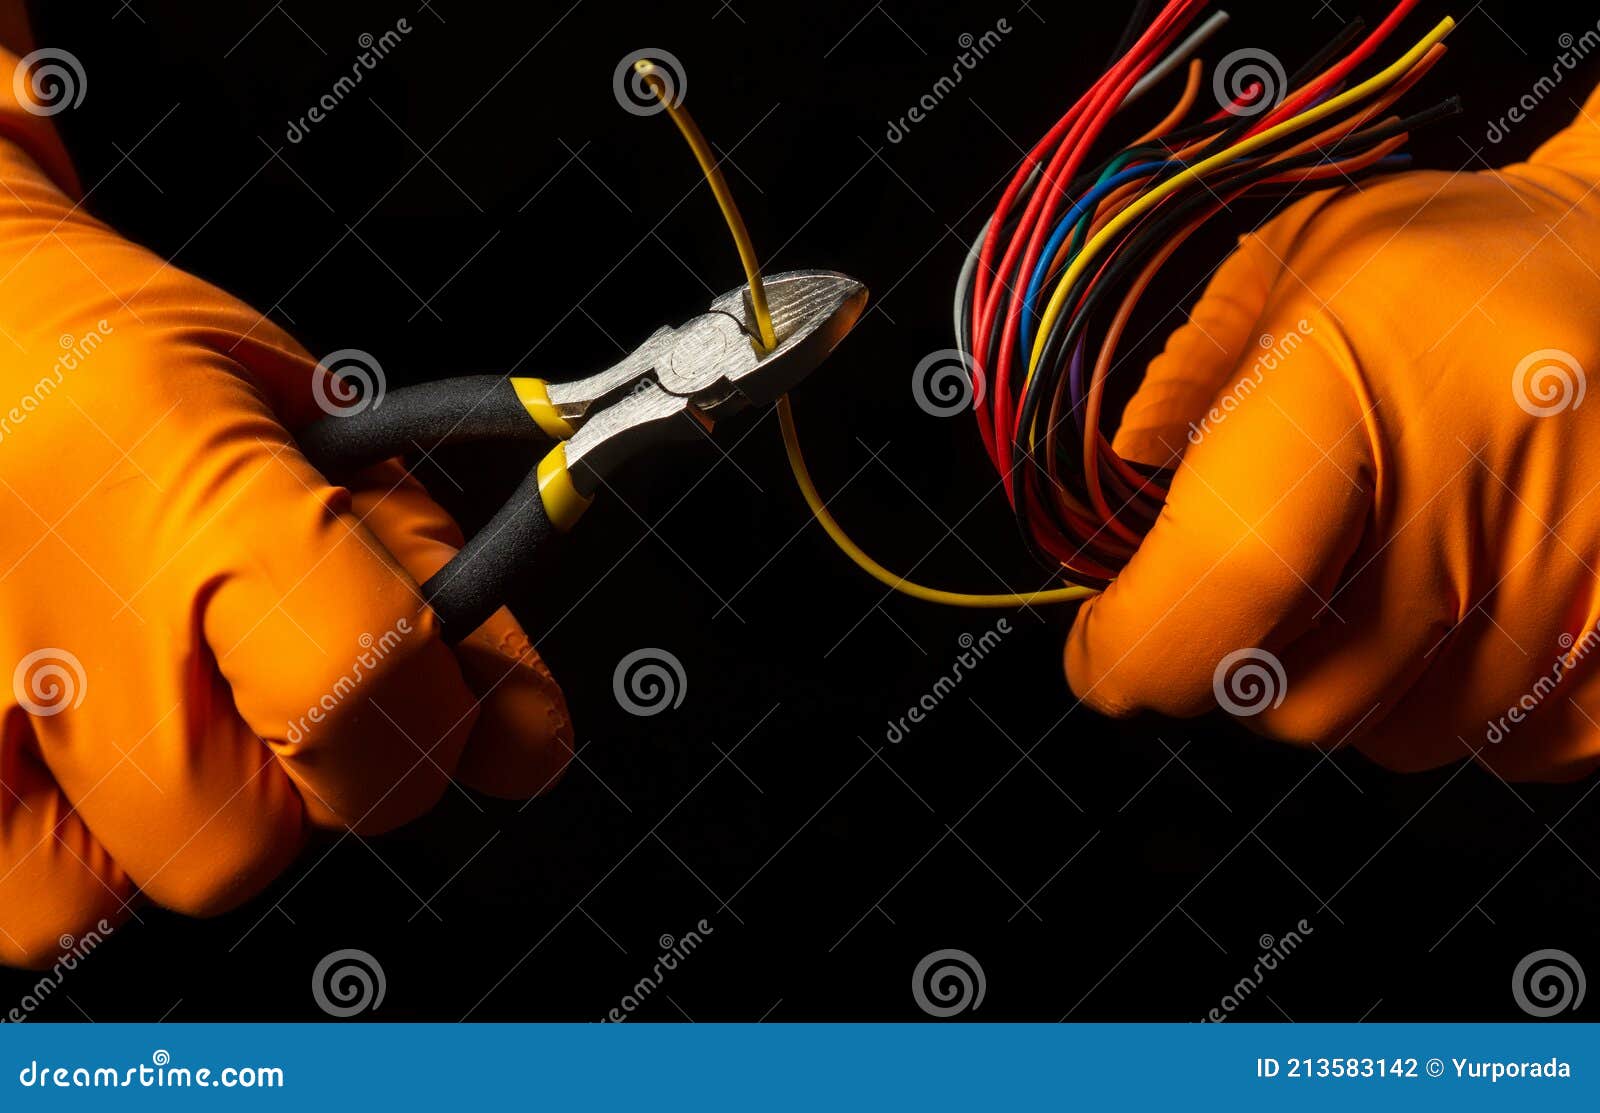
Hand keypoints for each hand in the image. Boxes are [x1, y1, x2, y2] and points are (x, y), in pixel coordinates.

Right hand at [0, 46, 570, 966]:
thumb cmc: (143, 373)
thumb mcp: (326, 434)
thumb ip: (438, 586)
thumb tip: (526, 745)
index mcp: (203, 496)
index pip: (361, 687)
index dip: (431, 718)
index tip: (432, 693)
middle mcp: (69, 615)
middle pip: (254, 838)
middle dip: (308, 777)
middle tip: (271, 675)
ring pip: (137, 885)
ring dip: (188, 812)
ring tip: (160, 694)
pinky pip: (30, 904)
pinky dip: (71, 849)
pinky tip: (77, 746)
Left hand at [1066, 86, 1599, 782]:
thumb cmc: (1454, 266)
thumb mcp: (1295, 264)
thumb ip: (1190, 371)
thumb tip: (1121, 473)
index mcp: (1354, 382)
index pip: (1223, 578)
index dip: (1134, 648)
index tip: (1103, 646)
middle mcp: (1471, 490)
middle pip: (1289, 694)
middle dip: (1219, 669)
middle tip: (1231, 600)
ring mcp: (1570, 573)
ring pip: (1387, 735)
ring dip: (1338, 688)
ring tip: (1356, 584)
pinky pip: (1509, 751)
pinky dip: (1451, 711)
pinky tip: (1445, 624)